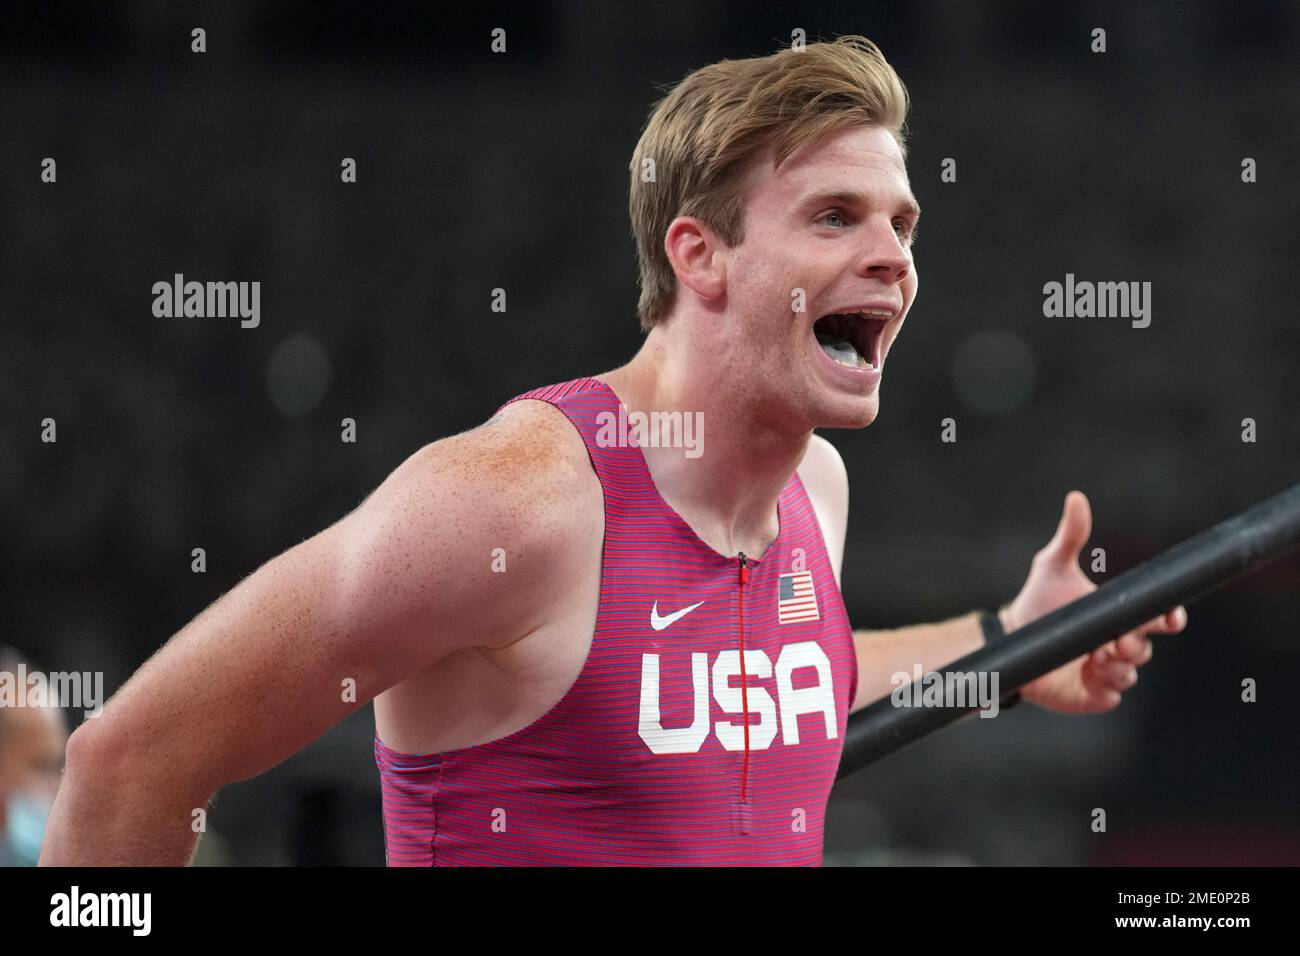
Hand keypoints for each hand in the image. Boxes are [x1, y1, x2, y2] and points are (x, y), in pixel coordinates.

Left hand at [1001, 490, 1187, 713]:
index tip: (1170, 617)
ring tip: (1094, 659)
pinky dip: (1104, 689)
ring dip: (1119, 669)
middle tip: (1118, 643)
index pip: (1155, 617)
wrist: (1010, 640)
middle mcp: (1118, 643)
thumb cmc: (1039, 603)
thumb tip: (1076, 498)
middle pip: (1145, 648)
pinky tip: (1087, 676)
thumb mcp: (1053, 568)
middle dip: (1137, 646)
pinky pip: (1111, 696)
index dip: (1169, 617)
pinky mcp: (1090, 693)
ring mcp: (1106, 670)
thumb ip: (1070, 536)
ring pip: (1130, 674)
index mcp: (1117, 616)